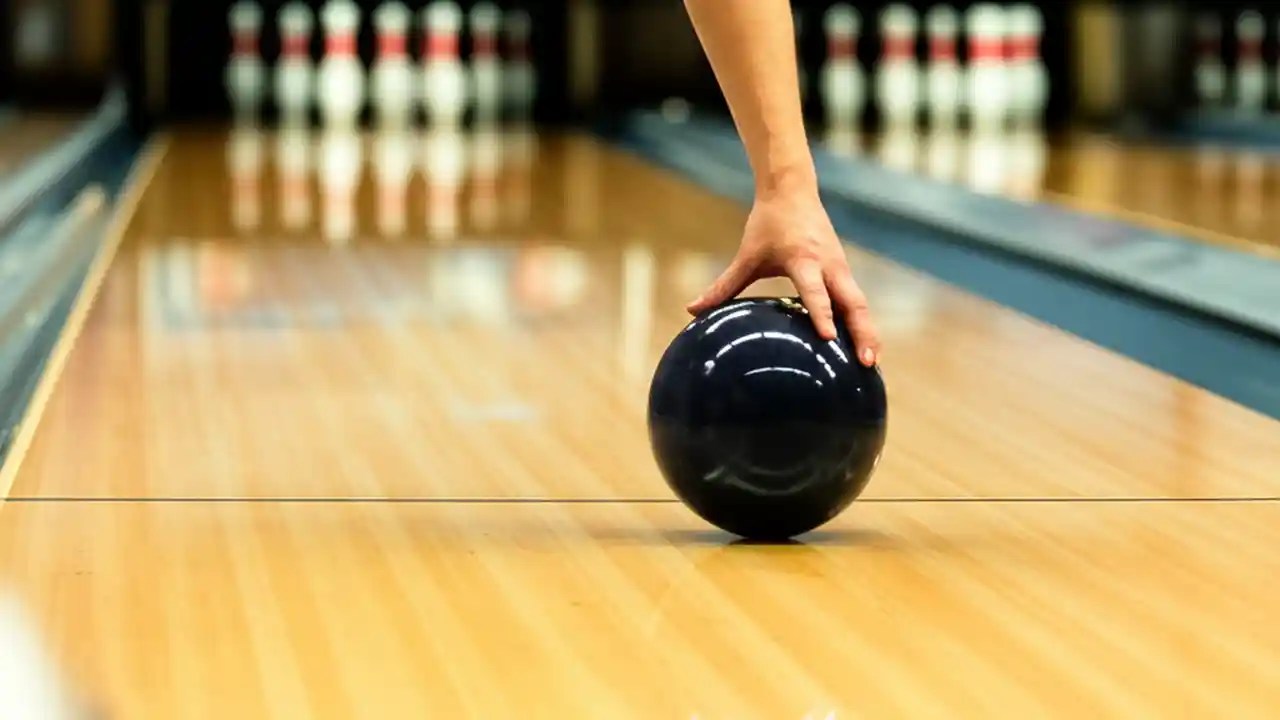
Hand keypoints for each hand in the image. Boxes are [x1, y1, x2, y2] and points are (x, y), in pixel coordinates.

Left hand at [687, 187, 879, 365]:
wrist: (793, 191)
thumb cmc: (768, 225)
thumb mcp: (747, 256)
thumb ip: (723, 286)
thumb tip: (692, 310)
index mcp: (803, 260)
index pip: (815, 292)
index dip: (821, 313)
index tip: (828, 338)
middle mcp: (828, 265)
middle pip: (852, 303)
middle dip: (862, 332)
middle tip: (866, 363)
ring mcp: (841, 267)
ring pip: (860, 303)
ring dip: (868, 332)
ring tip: (871, 363)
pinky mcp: (844, 270)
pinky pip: (857, 300)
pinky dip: (863, 322)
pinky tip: (864, 346)